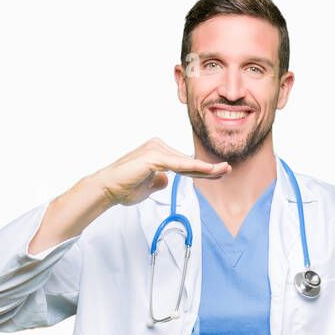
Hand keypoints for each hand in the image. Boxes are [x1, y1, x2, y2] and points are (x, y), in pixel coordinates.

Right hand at [95, 138, 230, 207]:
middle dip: (208, 168)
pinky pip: (176, 164)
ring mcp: (155, 149)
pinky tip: (205, 170)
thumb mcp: (147, 188)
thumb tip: (166, 181)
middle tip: (228, 170)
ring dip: (203, 168)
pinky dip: (191, 167)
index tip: (219, 173)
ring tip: (221, 171)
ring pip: (184, 162)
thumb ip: (158, 182)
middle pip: (188, 160)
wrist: (107, 189)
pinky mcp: (152, 156)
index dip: (202, 170)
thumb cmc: (124, 188)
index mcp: (158, 152)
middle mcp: (158, 146)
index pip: (184, 163)